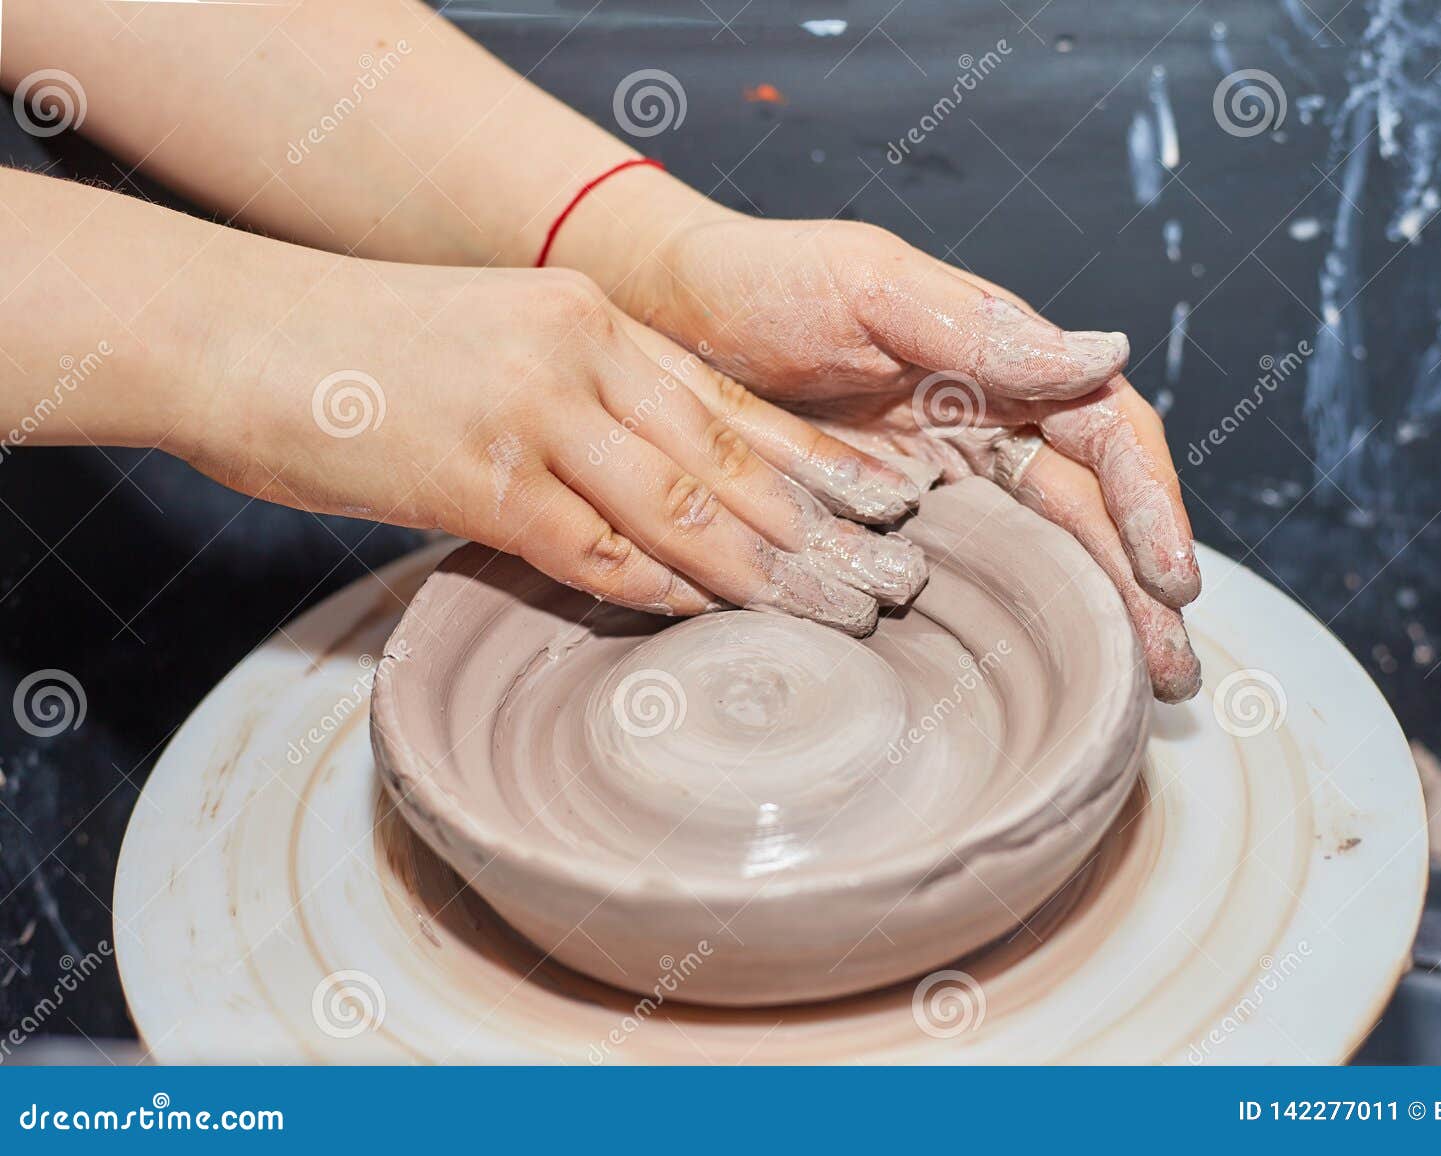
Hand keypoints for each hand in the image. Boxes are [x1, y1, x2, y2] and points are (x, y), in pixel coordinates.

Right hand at [181, 251, 930, 635]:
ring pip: (682, 504)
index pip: (735, 403)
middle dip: (821, 526)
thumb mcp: (496, 344)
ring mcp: (534, 413)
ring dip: (763, 570)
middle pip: (731, 455)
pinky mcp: (478, 476)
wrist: (231, 332)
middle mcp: (580, 355)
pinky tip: (706, 620)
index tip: (888, 504)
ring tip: (835, 615)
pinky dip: (656, 591)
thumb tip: (650, 487)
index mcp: (595, 321)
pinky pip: (592, 549)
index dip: (821, 461)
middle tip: (894, 577)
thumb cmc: (362, 352)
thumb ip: (580, 403)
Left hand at [611, 212, 1201, 701]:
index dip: (1147, 505)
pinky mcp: (874, 534)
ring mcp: (930, 487)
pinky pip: (954, 584)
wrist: (656, 319)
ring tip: (1135, 695)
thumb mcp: (866, 286)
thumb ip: (977, 325)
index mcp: (997, 366)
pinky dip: (1002, 630)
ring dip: (1092, 621)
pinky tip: (1030, 682)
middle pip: (1086, 514)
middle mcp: (979, 430)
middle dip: (1139, 589)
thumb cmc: (760, 282)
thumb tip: (1107, 358)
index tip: (1172, 578)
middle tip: (1173, 675)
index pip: (1102, 437)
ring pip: (1035, 557)